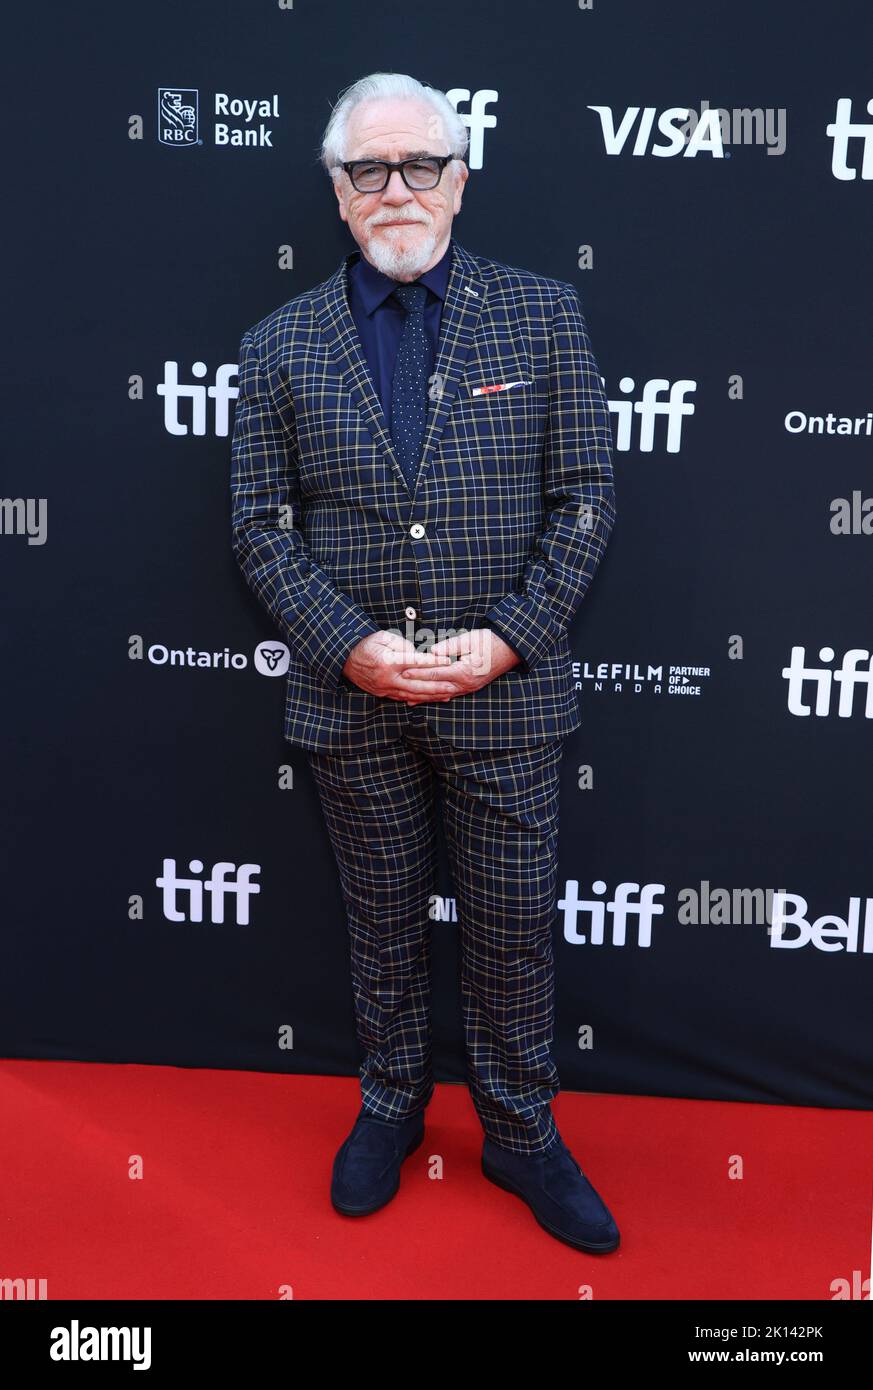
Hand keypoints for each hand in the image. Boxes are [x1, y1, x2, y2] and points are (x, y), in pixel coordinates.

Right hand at [342, 630, 456, 702]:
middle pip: (418, 684)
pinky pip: (404, 699)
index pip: (417, 662)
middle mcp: (388, 678)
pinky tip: (430, 699)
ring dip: (431, 696)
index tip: (449, 661)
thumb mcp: (384, 637)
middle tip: (454, 685)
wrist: (345, 660)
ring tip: (447, 695)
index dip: (434, 662)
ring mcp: (386, 688)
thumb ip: (403, 645)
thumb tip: (418, 654)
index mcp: (389, 661)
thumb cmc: (366, 644)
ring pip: (413, 695)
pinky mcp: (383, 694)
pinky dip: (419, 699)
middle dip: (437, 686)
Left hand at [398, 628, 519, 698]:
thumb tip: (432, 652)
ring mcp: (468, 688)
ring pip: (442, 695)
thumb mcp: (470, 639)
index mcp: (464, 671)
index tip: (403, 672)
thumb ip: (450, 646)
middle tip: (399, 690)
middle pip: (436, 689)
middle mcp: (465, 684)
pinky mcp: (470, 687)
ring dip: (426, 698)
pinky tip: (428, 699)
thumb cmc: (490, 641)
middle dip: (417, 690)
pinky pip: (450, 694)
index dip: (418, 673)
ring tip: (408, 700)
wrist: (510, 649)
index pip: (435, 674)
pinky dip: (438, 697)